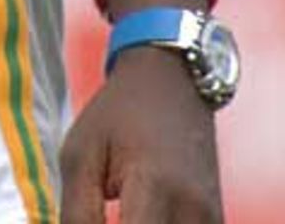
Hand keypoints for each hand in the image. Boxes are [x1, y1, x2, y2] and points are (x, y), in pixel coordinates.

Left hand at [60, 48, 222, 222]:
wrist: (171, 82)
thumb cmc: (118, 113)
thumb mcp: (80, 154)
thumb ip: (77, 216)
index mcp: (155, 186)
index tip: (88, 220)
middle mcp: (193, 210)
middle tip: (99, 215)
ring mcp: (211, 219)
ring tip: (118, 211)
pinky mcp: (216, 222)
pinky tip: (135, 216)